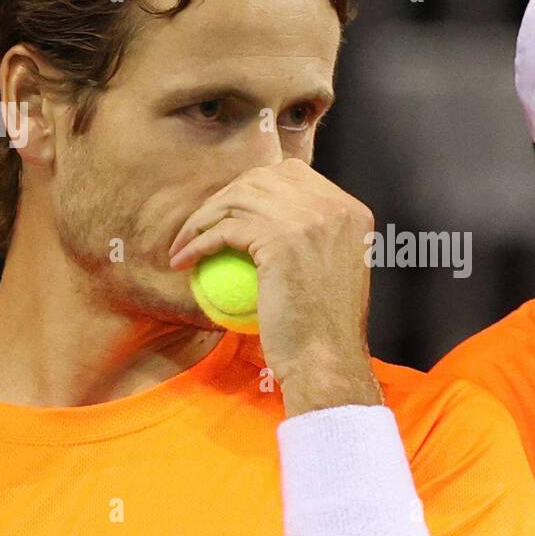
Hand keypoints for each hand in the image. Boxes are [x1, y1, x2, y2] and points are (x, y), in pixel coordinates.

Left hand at [167, 159, 378, 412]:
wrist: (327, 361)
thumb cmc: (322, 329)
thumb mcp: (332, 271)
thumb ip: (315, 237)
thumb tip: (273, 218)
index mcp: (350, 211)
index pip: (293, 174)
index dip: (254, 187)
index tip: (231, 211)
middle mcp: (333, 207)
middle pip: (261, 180)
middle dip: (224, 197)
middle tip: (201, 226)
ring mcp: (309, 220)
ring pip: (237, 199)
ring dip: (202, 218)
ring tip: (185, 243)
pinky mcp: (279, 239)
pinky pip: (223, 230)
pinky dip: (197, 242)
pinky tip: (184, 259)